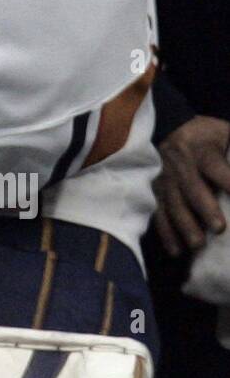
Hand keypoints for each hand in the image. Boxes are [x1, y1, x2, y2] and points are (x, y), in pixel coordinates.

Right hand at [153, 116, 229, 256]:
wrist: (170, 126)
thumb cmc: (208, 136)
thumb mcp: (226, 134)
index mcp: (201, 149)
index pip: (214, 165)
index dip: (228, 181)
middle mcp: (180, 164)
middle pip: (192, 187)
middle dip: (205, 208)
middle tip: (219, 228)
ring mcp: (165, 179)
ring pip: (173, 203)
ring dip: (184, 225)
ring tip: (198, 245)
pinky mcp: (155, 191)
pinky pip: (158, 213)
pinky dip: (166, 233)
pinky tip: (176, 251)